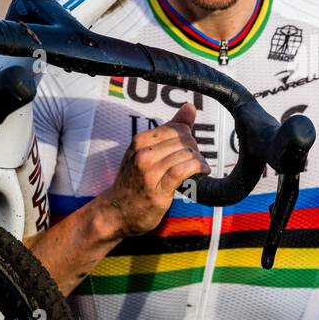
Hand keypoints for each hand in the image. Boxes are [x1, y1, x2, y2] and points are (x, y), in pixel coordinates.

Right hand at [96, 102, 210, 239]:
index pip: (176, 128)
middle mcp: (142, 154)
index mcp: (140, 141)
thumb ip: (171, 128)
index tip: (187, 150)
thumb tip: (190, 107)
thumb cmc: (134, 182)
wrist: (116, 212)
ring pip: (186, 154)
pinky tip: (202, 172)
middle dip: (194, 150)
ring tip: (198, 169)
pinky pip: (184, 171)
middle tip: (193, 161)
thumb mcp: (146, 151)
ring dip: (198, 161)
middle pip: (184, 141)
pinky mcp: (158, 189)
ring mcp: (149, 172)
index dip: (188, 138)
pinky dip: (197, 169)